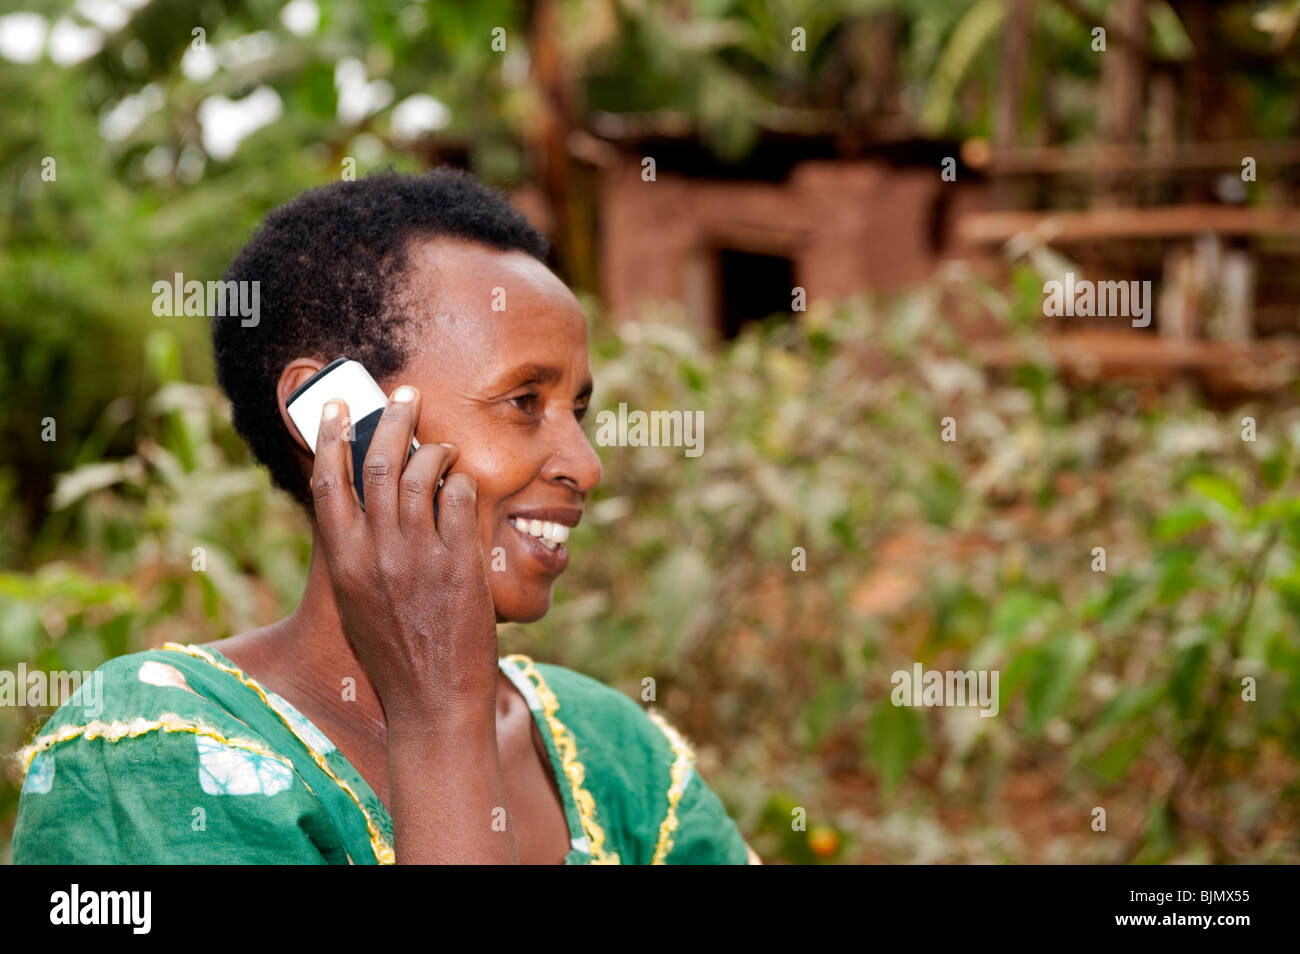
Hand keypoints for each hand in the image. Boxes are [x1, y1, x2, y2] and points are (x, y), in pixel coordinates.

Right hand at [310, 385, 497, 722]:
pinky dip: (462, 481)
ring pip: (423, 474)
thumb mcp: (358, 603)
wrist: (433, 702)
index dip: (329, 437)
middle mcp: (376, 553)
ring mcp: (419, 555)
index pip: (328, 483)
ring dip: (434, 448)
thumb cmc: (396, 655)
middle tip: (403, 395)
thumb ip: (356, 553)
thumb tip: (360, 506)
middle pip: (379, 466)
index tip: (334, 408)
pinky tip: (465, 483)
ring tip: (441, 444)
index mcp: (343, 562)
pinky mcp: (460, 562)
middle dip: (390, 421)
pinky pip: (461, 498)